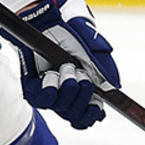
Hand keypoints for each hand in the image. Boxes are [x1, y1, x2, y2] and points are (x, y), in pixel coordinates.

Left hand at [6, 0, 119, 128]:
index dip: (91, 114)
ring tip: (65, 68)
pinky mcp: (32, 89)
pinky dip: (51, 86)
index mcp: (82, 93)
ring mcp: (49, 95)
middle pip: (76, 115)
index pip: (86, 118)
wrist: (50, 25)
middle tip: (79, 72)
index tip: (96, 104)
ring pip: (61, 108)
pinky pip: (42, 100)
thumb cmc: (72, 38)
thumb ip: (105, 71)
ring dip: (67, 87)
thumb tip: (112, 88)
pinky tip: (52, 74)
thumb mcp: (95, 53)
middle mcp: (65, 98)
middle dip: (83, 93)